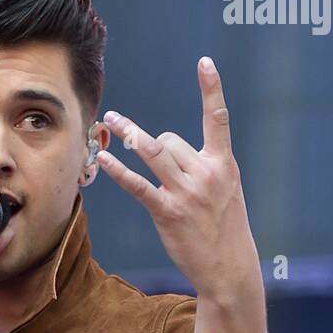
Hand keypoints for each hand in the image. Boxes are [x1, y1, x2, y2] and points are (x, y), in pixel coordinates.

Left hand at [97, 58, 262, 304]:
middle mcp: (207, 174)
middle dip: (156, 146)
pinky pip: (138, 185)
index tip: (205, 62)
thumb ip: (204, 168)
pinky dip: (119, 170)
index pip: (218, 119)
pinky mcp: (168, 212)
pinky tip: (104, 159)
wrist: (229, 269)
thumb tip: (169, 147)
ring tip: (110, 120)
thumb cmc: (225, 230)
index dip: (212, 89)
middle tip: (154, 169)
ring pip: (154, 152)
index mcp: (224, 165)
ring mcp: (187, 193)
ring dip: (129, 134)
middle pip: (171, 140)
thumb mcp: (225, 193)